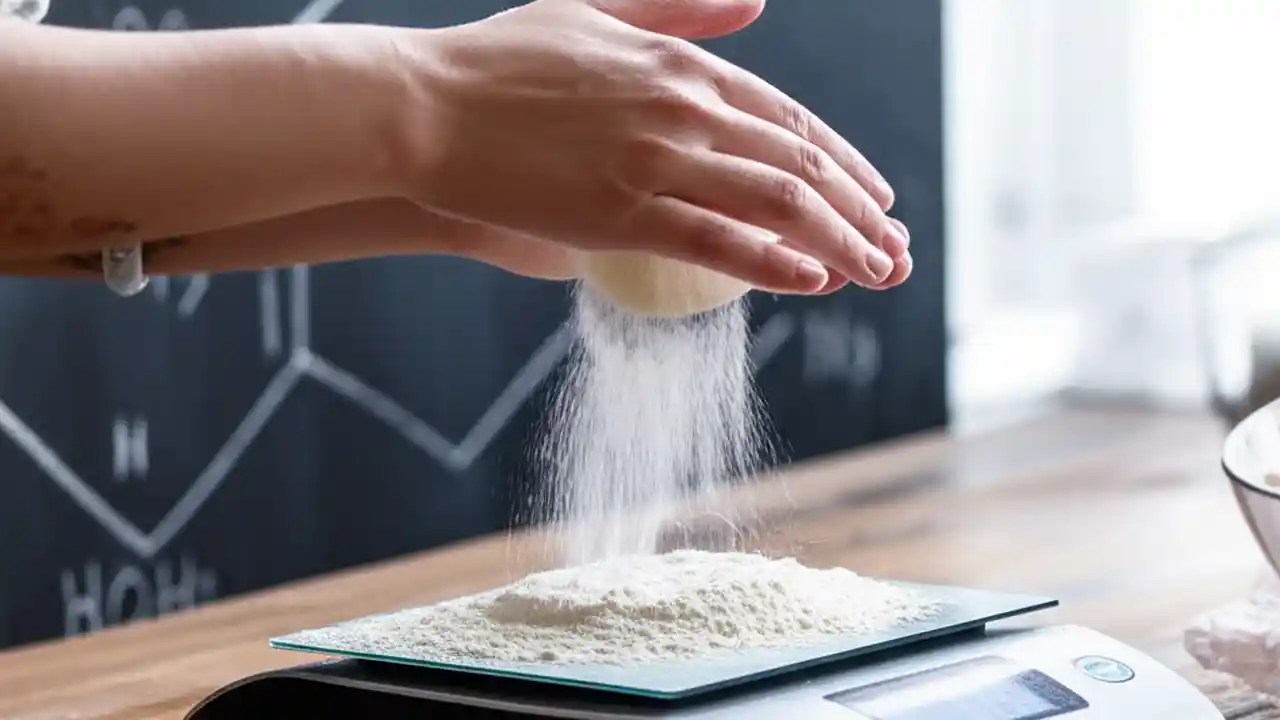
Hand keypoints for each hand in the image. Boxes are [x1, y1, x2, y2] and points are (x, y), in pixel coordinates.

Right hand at [397, 0, 910, 294]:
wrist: (424, 107)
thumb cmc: (500, 62)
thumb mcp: (597, 8)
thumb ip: (681, 6)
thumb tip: (756, 2)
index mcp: (682, 63)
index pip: (791, 119)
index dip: (845, 162)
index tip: (876, 196)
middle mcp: (683, 109)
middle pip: (801, 164)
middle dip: (861, 210)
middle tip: (896, 247)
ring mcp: (655, 161)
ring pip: (776, 204)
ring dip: (839, 242)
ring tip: (878, 272)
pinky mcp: (619, 212)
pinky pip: (717, 242)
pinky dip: (774, 263)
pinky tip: (814, 281)